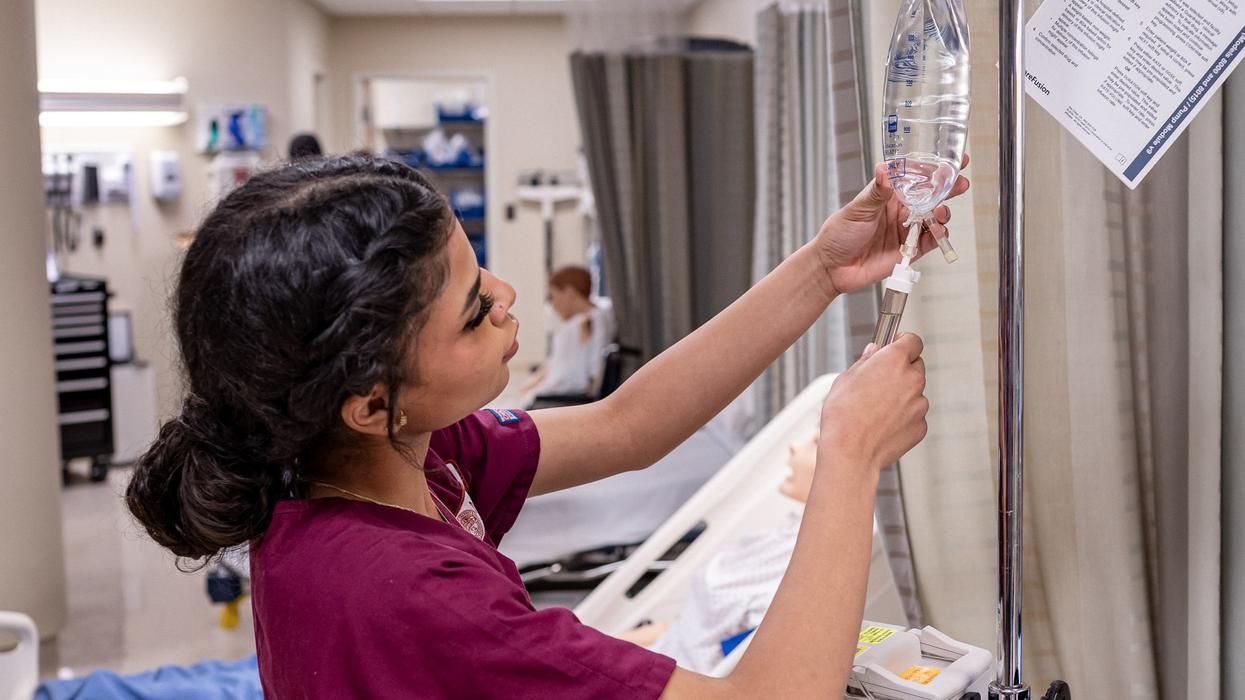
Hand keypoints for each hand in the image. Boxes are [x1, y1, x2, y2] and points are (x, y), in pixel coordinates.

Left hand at [816, 156, 969, 295]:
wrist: (832, 267)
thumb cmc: (839, 234)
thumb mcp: (857, 209)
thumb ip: (876, 192)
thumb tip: (885, 170)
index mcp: (889, 194)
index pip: (916, 176)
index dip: (935, 167)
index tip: (953, 158)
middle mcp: (901, 210)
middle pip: (932, 196)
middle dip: (948, 188)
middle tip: (960, 182)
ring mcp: (907, 229)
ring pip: (935, 218)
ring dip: (943, 212)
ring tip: (940, 211)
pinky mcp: (910, 250)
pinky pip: (931, 241)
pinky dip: (938, 235)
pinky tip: (936, 230)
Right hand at [818, 334, 927, 475]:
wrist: (850, 452)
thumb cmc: (843, 415)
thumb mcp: (845, 379)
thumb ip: (865, 361)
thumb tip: (874, 352)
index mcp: (894, 361)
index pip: (913, 340)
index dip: (903, 342)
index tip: (895, 346)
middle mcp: (912, 379)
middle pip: (916, 366)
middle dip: (901, 370)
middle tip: (880, 381)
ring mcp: (919, 404)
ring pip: (915, 393)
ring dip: (901, 396)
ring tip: (876, 409)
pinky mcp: (921, 426)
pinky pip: (914, 415)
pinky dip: (903, 417)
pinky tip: (882, 424)